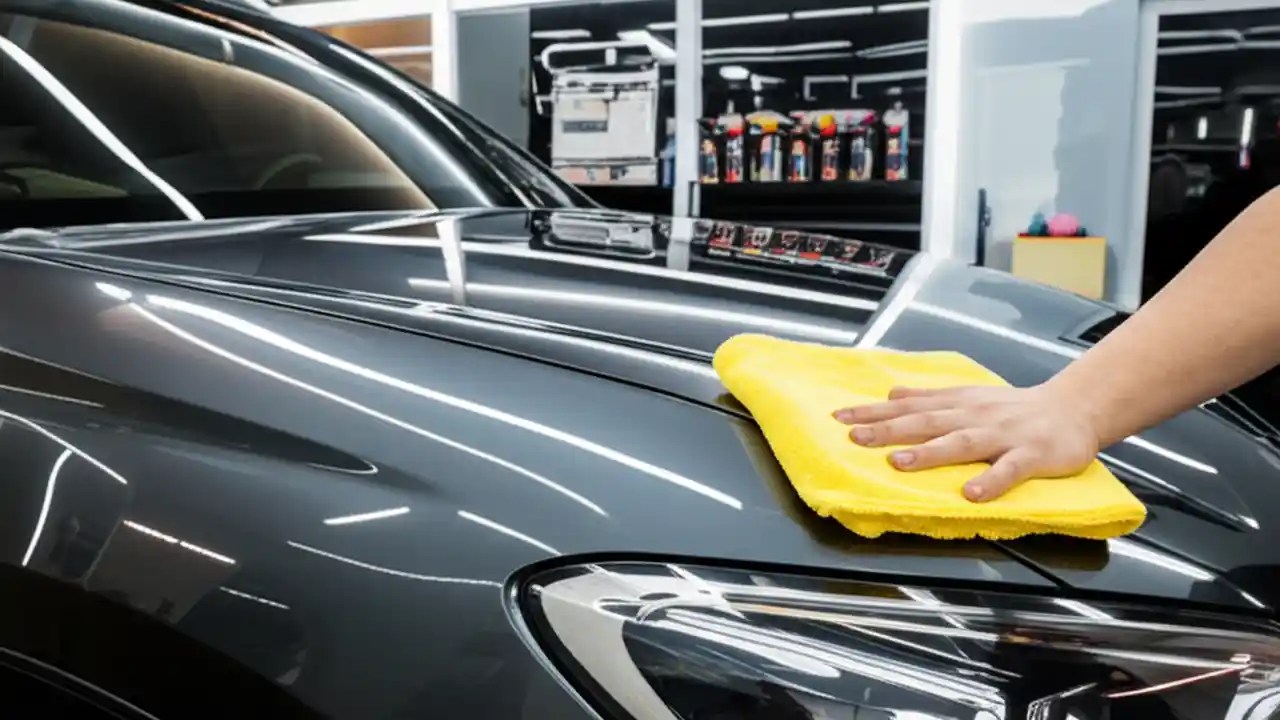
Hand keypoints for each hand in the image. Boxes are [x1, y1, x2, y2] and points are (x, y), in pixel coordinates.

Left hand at [832, 384, 1100, 501]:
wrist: (1076, 408)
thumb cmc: (1018, 408)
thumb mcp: (970, 396)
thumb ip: (931, 397)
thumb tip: (892, 392)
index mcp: (959, 404)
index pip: (909, 407)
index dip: (875, 412)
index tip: (839, 417)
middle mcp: (975, 417)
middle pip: (927, 422)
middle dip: (889, 429)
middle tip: (855, 436)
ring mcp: (1003, 436)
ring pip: (962, 443)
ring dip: (929, 452)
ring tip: (899, 462)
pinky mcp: (1032, 455)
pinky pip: (1010, 469)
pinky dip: (991, 481)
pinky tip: (972, 495)